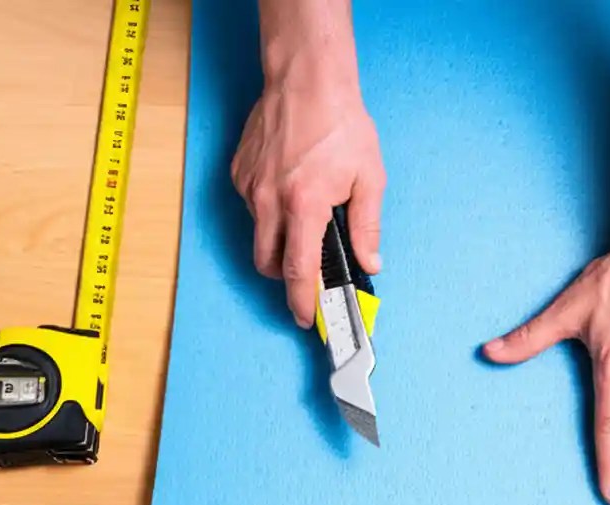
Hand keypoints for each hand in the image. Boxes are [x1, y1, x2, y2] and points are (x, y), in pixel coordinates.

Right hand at [231, 80, 385, 327]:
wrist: (306, 81)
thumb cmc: (340, 123)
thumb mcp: (369, 177)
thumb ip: (367, 226)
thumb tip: (370, 262)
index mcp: (305, 205)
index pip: (297, 272)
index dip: (301, 302)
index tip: (306, 318)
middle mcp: (270, 200)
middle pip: (267, 264)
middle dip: (286, 278)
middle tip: (307, 275)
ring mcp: (250, 187)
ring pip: (259, 235)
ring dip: (279, 241)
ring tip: (305, 217)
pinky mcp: (239, 173)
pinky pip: (252, 208)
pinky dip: (269, 211)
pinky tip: (291, 190)